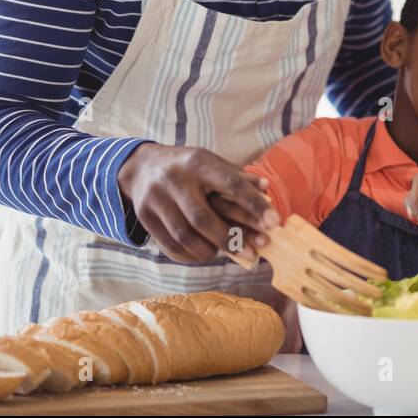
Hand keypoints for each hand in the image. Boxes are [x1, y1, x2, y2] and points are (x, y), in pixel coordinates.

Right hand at [118, 143, 278, 262]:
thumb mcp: (212, 163)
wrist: (143, 167)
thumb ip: (237, 176)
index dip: (254, 205)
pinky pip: (169, 244)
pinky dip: (190, 255)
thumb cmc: (189, 166)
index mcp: (198, 162)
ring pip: (184, 235)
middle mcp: (175, 179)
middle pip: (202, 218)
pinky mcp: (144, 216)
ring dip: (209, 250)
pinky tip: (204, 255)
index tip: (274, 223)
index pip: (231, 184)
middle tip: (253, 254)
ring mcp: (156, 198)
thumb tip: (266, 188)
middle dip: (231, 239)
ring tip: (228, 254)